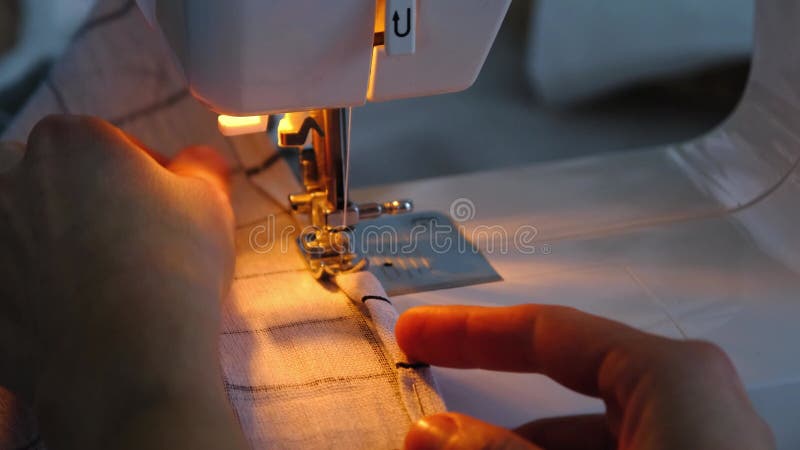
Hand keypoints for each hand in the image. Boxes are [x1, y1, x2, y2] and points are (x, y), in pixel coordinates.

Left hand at [0, 115, 246, 449]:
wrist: (129, 365)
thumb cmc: (171, 273)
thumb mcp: (210, 204)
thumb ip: (201, 168)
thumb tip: (198, 164)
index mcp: (70, 141)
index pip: (108, 144)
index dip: (143, 176)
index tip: (161, 206)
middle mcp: (10, 178)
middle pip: (52, 178)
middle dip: (83, 199)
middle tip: (124, 238)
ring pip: (24, 227)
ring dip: (54, 241)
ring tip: (99, 280)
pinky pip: (11, 280)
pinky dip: (33, 288)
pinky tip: (73, 311)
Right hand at [397, 305, 774, 449]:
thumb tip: (429, 433)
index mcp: (669, 377)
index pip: (547, 332)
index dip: (470, 332)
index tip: (415, 334)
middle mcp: (685, 405)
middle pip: (560, 400)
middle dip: (488, 425)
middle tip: (425, 428)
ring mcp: (691, 449)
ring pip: (578, 448)